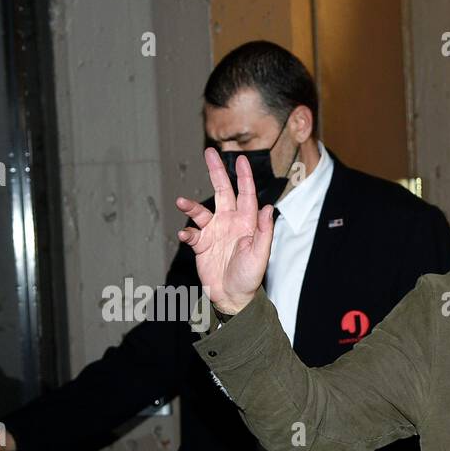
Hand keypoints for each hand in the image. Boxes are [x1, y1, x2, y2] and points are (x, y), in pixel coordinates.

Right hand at [175, 147, 274, 314]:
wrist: (232, 297)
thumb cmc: (250, 278)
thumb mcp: (260, 255)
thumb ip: (264, 231)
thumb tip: (268, 208)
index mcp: (247, 223)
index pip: (246, 195)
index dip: (243, 177)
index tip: (240, 159)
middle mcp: (230, 223)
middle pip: (223, 192)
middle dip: (216, 172)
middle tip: (209, 153)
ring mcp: (214, 232)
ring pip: (201, 211)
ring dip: (191, 206)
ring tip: (182, 202)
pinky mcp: (201, 244)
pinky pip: (191, 232)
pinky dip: (187, 231)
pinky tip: (185, 234)